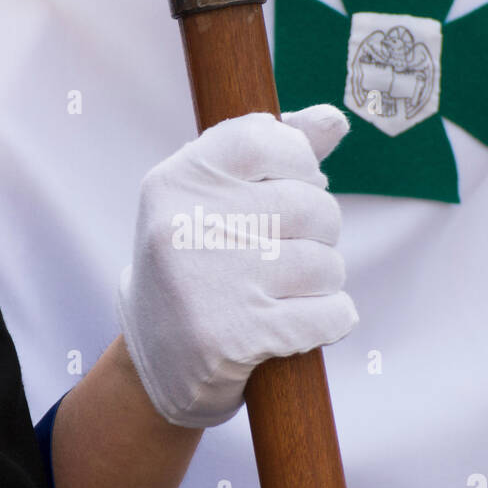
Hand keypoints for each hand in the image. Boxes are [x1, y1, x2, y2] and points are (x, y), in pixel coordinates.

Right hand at [118, 104, 357, 428]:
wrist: (155, 367)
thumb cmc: (197, 270)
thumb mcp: (212, 203)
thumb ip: (272, 155)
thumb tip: (333, 120)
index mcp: (177, 182)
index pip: (266, 138)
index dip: (298, 164)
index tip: (291, 190)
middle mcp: (186, 225)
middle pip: (313, 205)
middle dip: (319, 234)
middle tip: (290, 256)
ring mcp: (210, 281)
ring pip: (326, 263)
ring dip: (323, 283)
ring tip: (286, 294)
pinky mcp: (236, 336)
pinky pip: (331, 314)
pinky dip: (331, 321)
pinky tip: (302, 326)